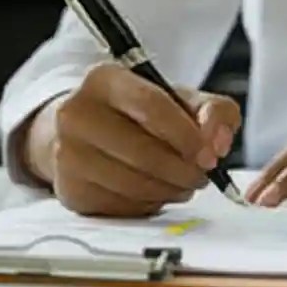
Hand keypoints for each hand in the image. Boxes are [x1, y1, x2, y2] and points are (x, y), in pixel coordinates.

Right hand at [26, 63, 240, 216]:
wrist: (81, 129)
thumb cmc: (134, 113)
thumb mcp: (177, 98)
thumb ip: (212, 111)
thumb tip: (218, 143)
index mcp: (104, 80)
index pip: (152, 107)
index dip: (187, 136)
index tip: (210, 155)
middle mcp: (76, 114)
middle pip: (143, 152)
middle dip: (184, 170)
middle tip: (201, 175)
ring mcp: (68, 155)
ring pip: (134, 184)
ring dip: (170, 191)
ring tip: (182, 183)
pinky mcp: (70, 190)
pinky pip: (122, 206)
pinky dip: (149, 204)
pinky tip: (155, 191)